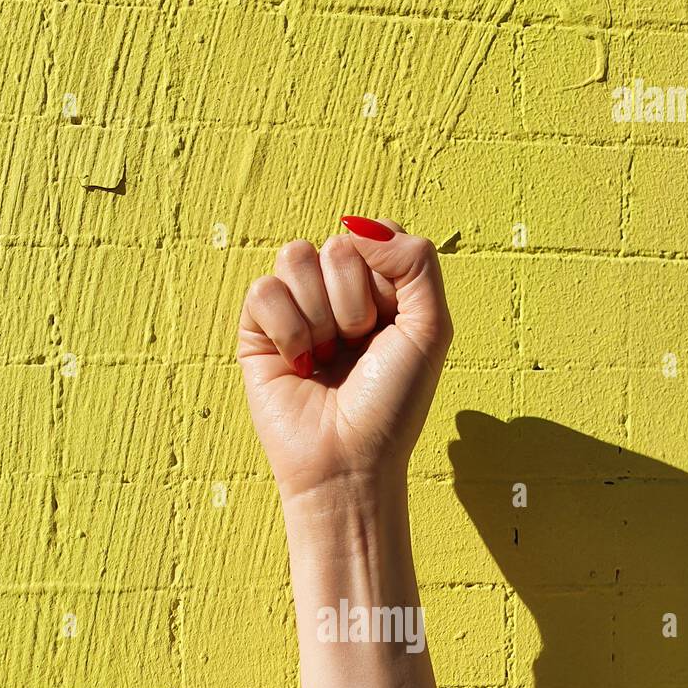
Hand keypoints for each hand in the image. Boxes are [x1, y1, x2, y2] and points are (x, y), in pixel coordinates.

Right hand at [237, 217, 452, 501]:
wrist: (349, 463)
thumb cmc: (391, 406)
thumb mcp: (430, 329)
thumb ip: (417, 261)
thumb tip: (360, 225)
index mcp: (379, 289)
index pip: (375, 235)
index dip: (384, 277)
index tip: (390, 325)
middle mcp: (336, 294)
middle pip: (338, 245)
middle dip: (353, 303)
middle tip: (356, 349)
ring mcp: (295, 309)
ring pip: (296, 257)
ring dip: (320, 317)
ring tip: (326, 359)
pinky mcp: (256, 330)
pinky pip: (264, 289)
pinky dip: (287, 331)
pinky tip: (299, 365)